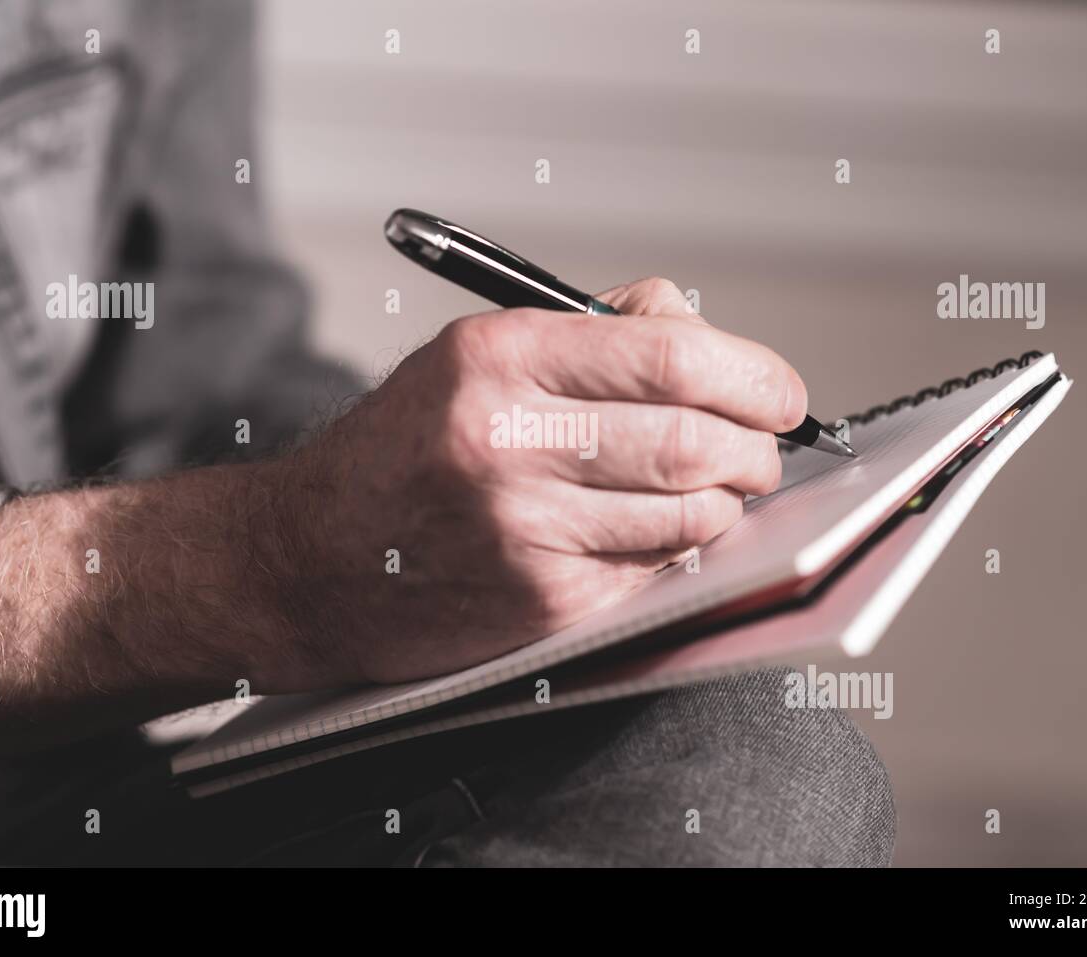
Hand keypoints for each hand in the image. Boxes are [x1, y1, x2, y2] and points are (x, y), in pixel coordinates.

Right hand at [269, 278, 807, 686]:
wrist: (306, 559)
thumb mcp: (474, 355)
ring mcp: (523, 531)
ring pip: (687, 514)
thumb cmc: (401, 450)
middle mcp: (507, 441)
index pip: (671, 353)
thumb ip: (593, 331)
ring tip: (714, 487)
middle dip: (755, 447)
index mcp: (497, 358)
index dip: (752, 374)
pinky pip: (653, 571)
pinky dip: (678, 549)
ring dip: (724, 501)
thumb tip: (701, 330)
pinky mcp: (538, 603)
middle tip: (763, 448)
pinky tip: (661, 532)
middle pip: (692, 439)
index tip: (780, 391)